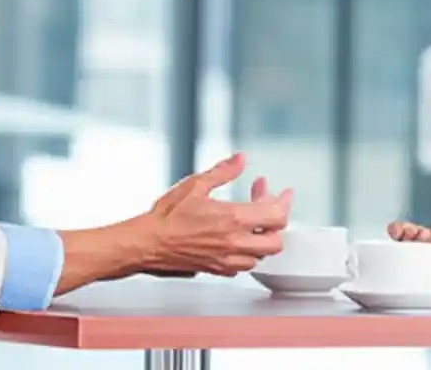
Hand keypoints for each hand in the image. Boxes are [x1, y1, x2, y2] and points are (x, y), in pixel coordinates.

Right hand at [145, 154, 292, 276]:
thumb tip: (239, 160)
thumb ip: (223, 172)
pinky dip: (246, 252)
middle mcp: (234, 243)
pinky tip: (237, 239)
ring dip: (262, 238)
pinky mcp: (217, 269)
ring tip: (252, 221)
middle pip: (276, 241)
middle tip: (268, 206)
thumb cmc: (166, 217)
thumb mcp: (195, 185)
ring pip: (261, 255)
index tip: (282, 193)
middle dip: (276, 222)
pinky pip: (243, 265)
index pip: (276, 215)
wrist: (147, 243)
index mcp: (232, 219)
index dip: (283, 202)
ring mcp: (227, 259)